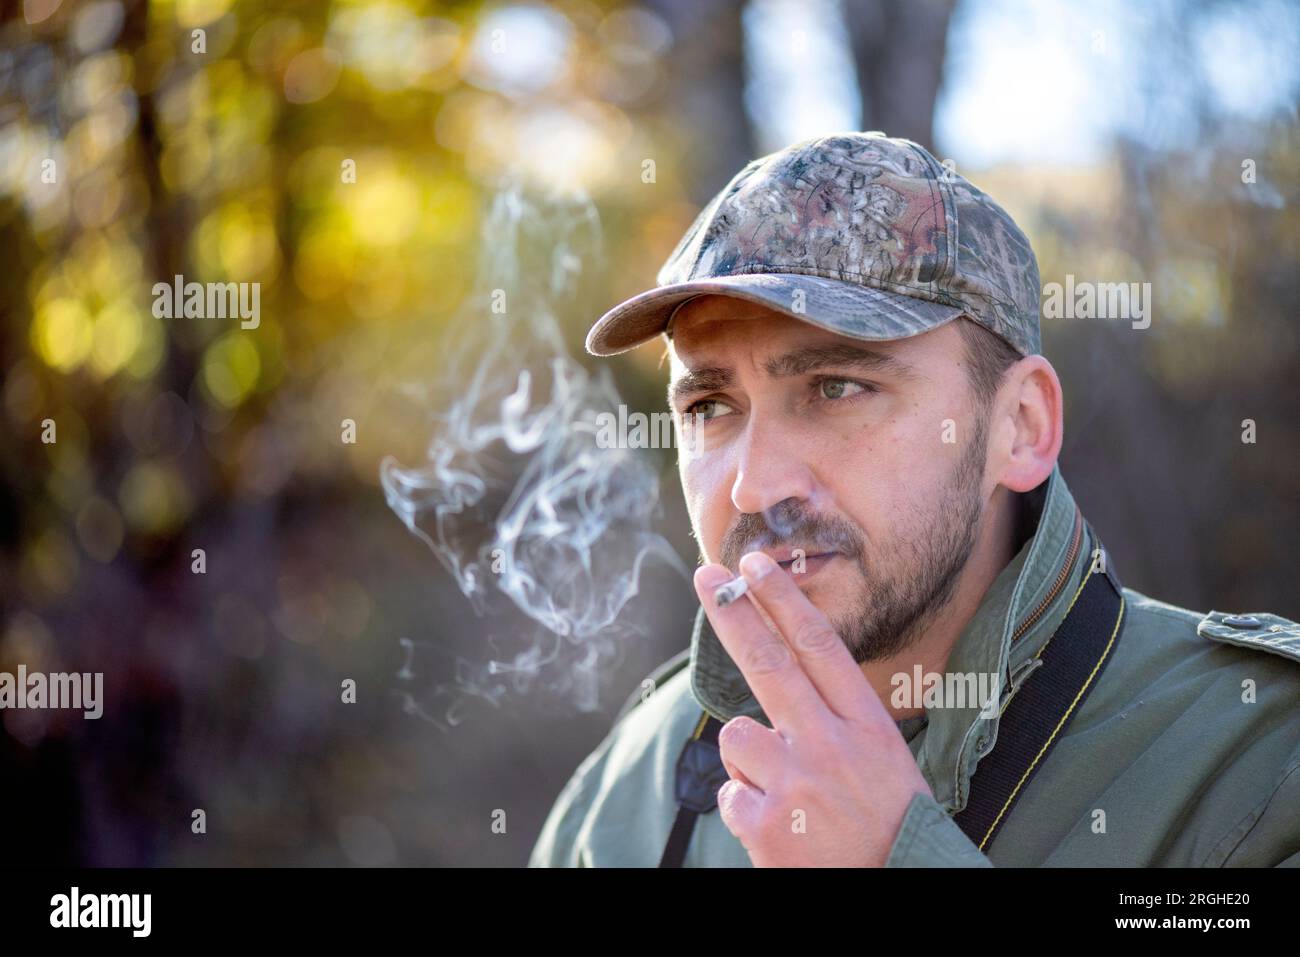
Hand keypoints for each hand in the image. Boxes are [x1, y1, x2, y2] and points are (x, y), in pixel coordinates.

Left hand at [694, 551, 933, 866]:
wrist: (902, 888)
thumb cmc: (892, 826)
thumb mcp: (886, 761)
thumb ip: (836, 720)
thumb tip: (785, 676)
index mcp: (867, 727)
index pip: (819, 647)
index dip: (782, 601)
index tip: (754, 566)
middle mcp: (831, 746)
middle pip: (769, 662)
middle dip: (733, 613)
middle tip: (707, 576)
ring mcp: (796, 785)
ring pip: (737, 735)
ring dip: (749, 759)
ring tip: (785, 792)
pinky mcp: (766, 826)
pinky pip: (730, 794)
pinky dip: (746, 807)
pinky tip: (780, 828)